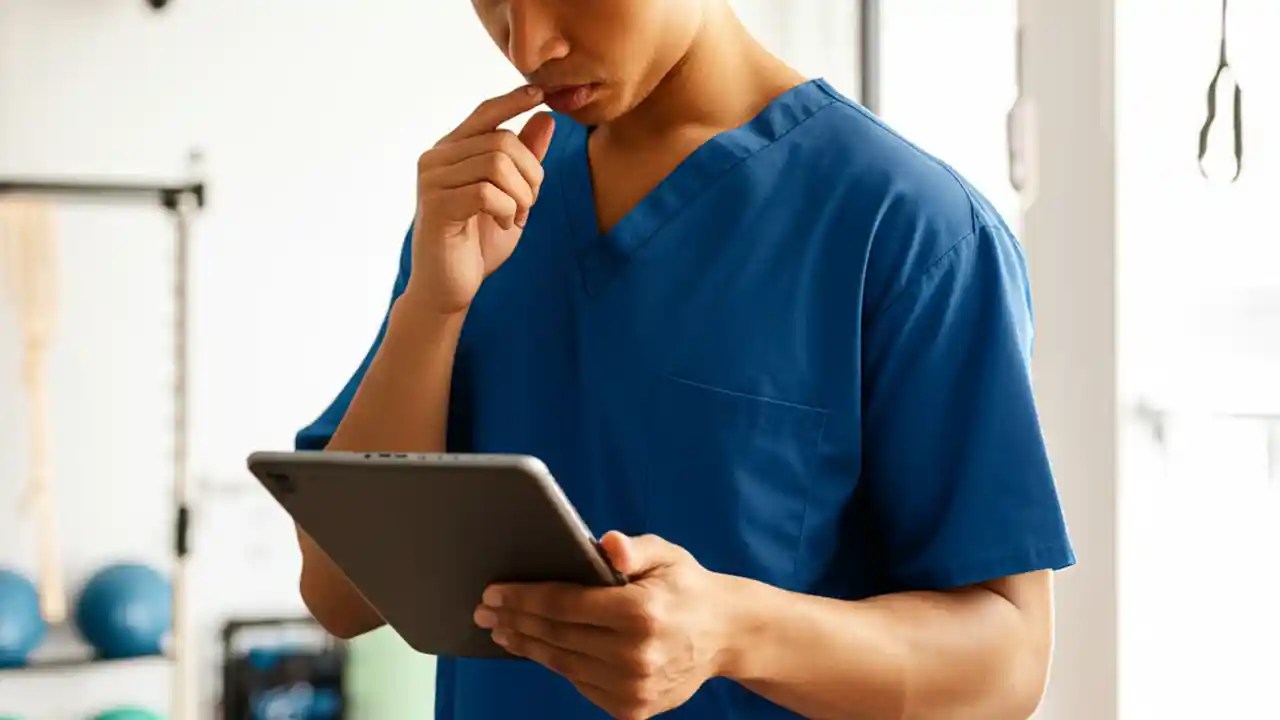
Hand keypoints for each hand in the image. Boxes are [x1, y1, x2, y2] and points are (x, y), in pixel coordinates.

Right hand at [407, 86, 555, 314]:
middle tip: (529, 204)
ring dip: (521, 194)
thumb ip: (524, 160)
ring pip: (497, 163)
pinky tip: (503, 224)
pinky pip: (487, 192)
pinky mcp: (436, 205)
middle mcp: (437, 158)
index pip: (486, 113)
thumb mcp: (512, 197)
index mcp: (453, 150)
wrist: (449, 288)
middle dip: (531, 173)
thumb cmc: (477, 244)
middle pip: (503, 140)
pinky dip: (507, 210)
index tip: (541, 95)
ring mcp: (432, 180)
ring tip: (515, 216)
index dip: (514, 101)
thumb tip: (545, 118)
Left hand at [474, 533, 734, 719]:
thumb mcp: (667, 555)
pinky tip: (536, 647)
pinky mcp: (631, 709)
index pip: (565, 604)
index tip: (494, 591)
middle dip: (515, 619)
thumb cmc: (686, 587)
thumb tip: (607, 544)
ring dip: (527, 645)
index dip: (524, 597)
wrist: (725, 635)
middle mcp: (636, 655)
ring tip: (502, 629)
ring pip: (562, 663)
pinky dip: (556, 664)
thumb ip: (634, 549)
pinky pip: (580, 683)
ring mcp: (633, 687)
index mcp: (641, 613)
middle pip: (557, 635)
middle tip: (486, 609)